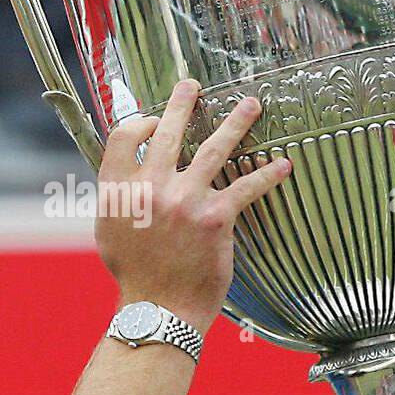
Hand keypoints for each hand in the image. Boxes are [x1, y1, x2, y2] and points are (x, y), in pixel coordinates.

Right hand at [94, 79, 291, 334]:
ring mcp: (184, 200)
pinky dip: (267, 175)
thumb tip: (131, 171)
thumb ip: (120, 196)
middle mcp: (149, 188)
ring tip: (251, 105)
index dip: (140, 123)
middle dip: (183, 102)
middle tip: (193, 85)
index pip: (124, 136)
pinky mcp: (214, 218)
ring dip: (236, 122)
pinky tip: (283, 165)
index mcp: (118, 190)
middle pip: (168, 132)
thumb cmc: (135, 274)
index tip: (154, 121)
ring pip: (213, 149)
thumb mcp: (111, 230)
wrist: (158, 309)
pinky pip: (245, 187)